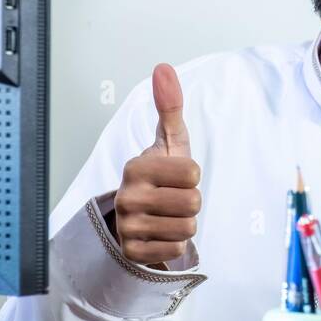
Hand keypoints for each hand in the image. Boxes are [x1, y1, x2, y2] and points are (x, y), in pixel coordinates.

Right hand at [112, 63, 201, 266]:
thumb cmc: (161, 176)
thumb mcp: (169, 142)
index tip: (175, 176)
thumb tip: (163, 67)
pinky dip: (174, 243)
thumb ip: (169, 105)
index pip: (193, 173)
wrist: (139, 216)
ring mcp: (127, 227)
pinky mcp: (132, 253)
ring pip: (187, 228)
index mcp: (136, 166)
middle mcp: (127, 196)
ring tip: (167, 215)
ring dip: (184, 223)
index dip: (192, 176)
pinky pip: (176, 249)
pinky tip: (159, 233)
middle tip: (173, 198)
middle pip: (193, 202)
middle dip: (191, 202)